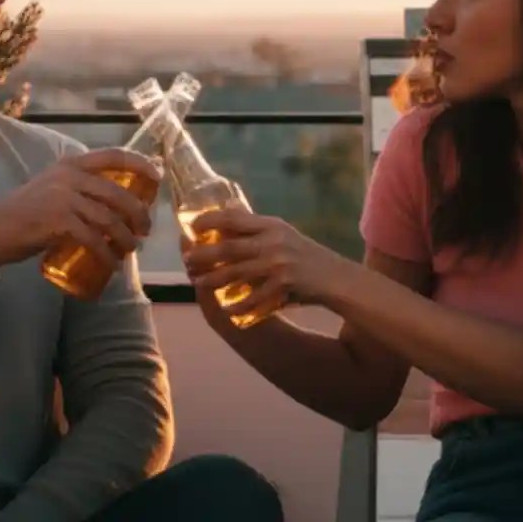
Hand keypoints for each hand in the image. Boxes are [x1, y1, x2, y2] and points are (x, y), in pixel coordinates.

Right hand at [0, 148, 160, 268]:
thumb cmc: (25, 213)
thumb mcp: (52, 186)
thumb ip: (77, 186)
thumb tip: (113, 201)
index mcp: (70, 163)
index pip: (113, 155)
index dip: (140, 164)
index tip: (156, 178)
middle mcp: (69, 176)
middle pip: (119, 194)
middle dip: (138, 214)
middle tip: (144, 230)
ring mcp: (64, 198)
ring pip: (110, 219)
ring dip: (126, 238)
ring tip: (130, 250)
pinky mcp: (60, 221)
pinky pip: (94, 239)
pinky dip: (106, 255)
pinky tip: (111, 266)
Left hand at [182, 208, 358, 315]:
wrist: (335, 278)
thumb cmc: (305, 255)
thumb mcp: (283, 233)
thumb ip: (257, 228)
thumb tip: (226, 214)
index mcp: (271, 225)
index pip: (233, 217)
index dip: (208, 221)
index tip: (192, 226)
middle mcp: (272, 241)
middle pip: (227, 247)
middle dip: (203, 255)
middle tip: (187, 260)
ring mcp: (277, 264)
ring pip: (234, 273)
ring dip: (212, 280)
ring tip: (198, 282)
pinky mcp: (282, 285)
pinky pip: (251, 297)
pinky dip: (236, 303)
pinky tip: (225, 307)